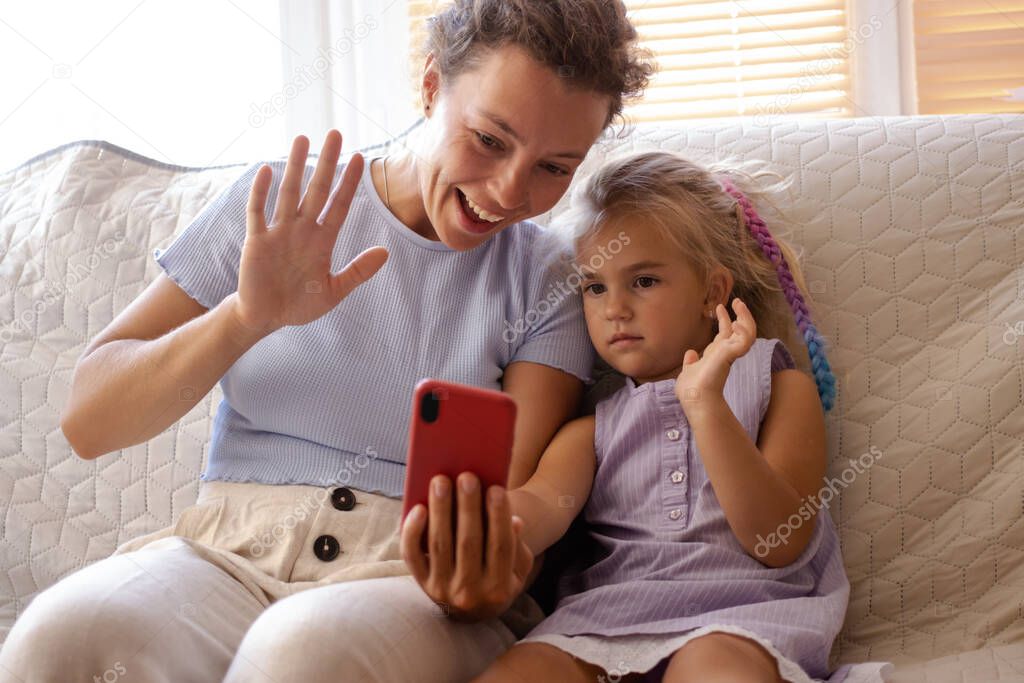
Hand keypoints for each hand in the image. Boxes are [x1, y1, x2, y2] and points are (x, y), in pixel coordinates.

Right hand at [233, 130, 388, 334]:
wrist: (266, 317)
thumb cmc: (300, 304)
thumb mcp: (334, 291)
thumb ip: (358, 272)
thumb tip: (385, 252)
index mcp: (322, 241)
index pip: (339, 205)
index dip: (349, 183)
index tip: (361, 158)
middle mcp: (302, 230)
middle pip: (317, 190)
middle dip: (326, 163)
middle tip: (335, 133)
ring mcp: (279, 233)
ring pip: (289, 193)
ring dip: (295, 167)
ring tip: (302, 139)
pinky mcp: (256, 240)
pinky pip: (257, 212)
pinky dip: (260, 192)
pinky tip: (267, 170)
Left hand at [400, 472, 534, 622]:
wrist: (472, 614)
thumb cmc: (498, 578)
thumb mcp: (518, 569)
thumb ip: (517, 546)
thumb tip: (513, 521)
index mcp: (499, 588)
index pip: (501, 547)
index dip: (498, 517)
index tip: (496, 488)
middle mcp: (470, 592)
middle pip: (469, 543)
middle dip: (467, 507)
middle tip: (466, 476)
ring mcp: (442, 589)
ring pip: (440, 544)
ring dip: (440, 509)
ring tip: (441, 481)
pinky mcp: (421, 583)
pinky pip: (412, 555)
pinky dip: (413, 531)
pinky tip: (418, 508)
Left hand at [675, 298, 756, 409]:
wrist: (694, 397)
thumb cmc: (691, 390)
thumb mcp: (689, 371)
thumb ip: (691, 363)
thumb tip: (690, 354)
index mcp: (716, 355)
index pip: (725, 334)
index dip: (724, 320)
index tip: (718, 307)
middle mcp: (726, 353)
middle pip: (740, 330)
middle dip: (740, 314)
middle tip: (736, 300)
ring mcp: (730, 353)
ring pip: (748, 332)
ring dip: (746, 317)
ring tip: (739, 304)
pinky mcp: (731, 355)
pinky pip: (746, 340)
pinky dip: (744, 329)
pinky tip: (737, 322)